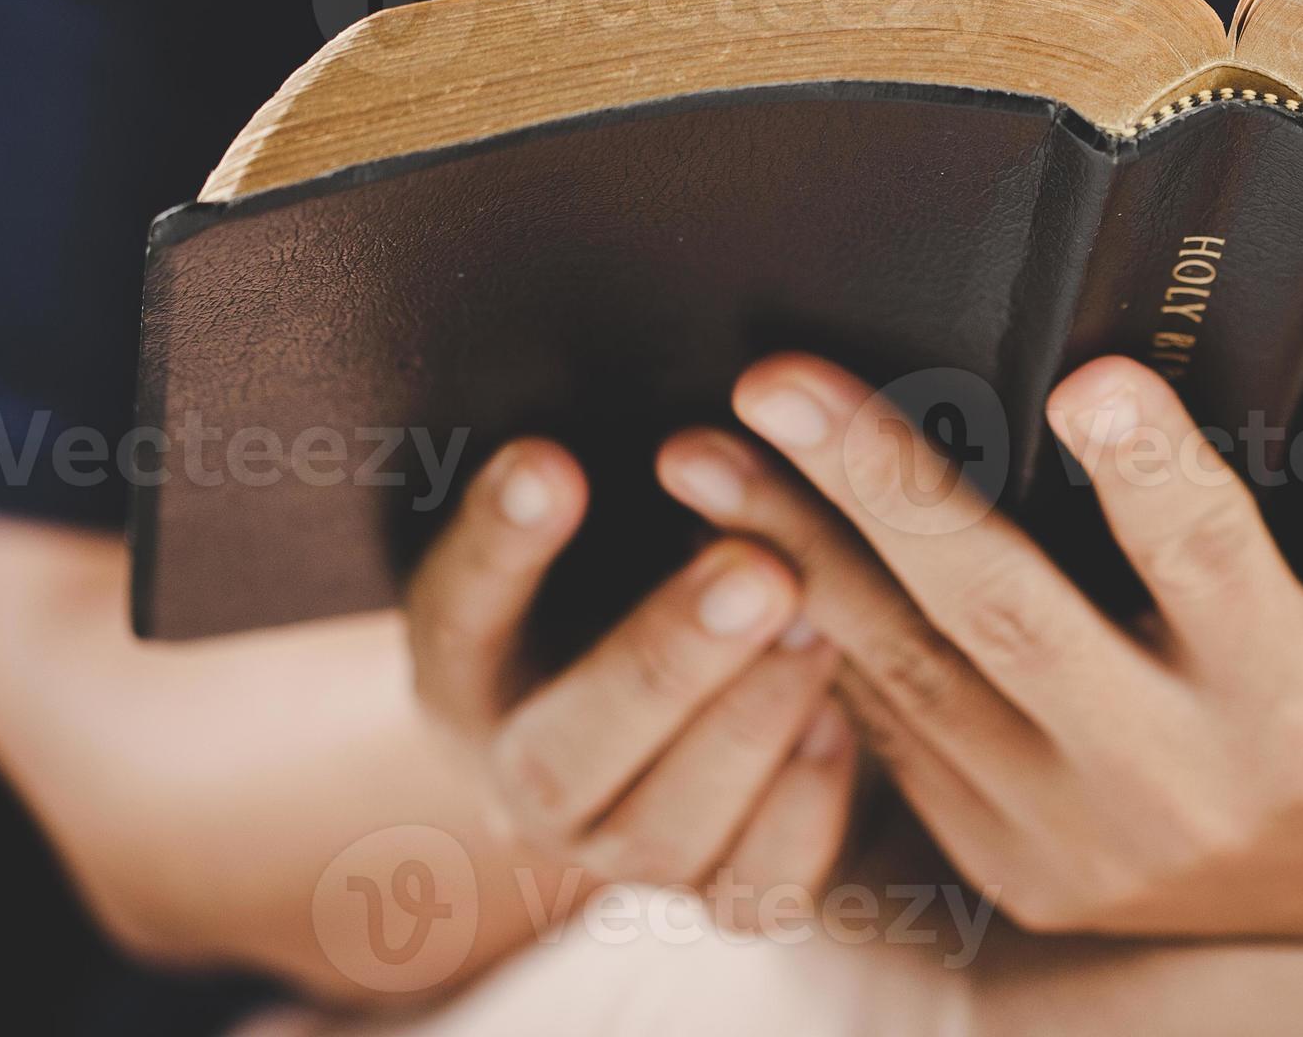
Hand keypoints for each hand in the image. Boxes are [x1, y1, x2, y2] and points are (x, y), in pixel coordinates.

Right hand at [404, 438, 859, 919]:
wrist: (660, 709)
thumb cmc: (632, 561)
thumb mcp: (597, 514)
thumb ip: (610, 472)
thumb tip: (677, 405)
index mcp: (467, 665)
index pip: (458, 612)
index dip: (501, 544)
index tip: (550, 463)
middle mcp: (526, 780)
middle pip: (564, 752)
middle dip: (664, 658)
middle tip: (756, 569)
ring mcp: (619, 854)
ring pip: (660, 832)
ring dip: (746, 725)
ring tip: (819, 627)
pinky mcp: (720, 897)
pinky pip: (755, 892)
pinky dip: (802, 811)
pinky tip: (844, 723)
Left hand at [650, 329, 1302, 940]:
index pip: (1221, 575)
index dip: (1158, 480)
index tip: (1089, 378)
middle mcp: (1177, 781)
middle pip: (1012, 618)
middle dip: (886, 492)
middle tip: (782, 378)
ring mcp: (1071, 833)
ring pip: (914, 675)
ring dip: (796, 555)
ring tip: (702, 449)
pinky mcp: (998, 859)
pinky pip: (891, 735)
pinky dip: (811, 635)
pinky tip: (737, 547)